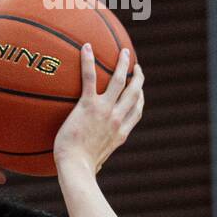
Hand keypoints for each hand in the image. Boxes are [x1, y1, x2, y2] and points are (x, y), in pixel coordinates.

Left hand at [53, 45, 144, 176]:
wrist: (75, 168)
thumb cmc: (81, 169)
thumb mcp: (97, 162)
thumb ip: (98, 155)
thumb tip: (93, 164)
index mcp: (121, 132)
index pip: (137, 111)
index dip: (141, 97)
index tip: (140, 89)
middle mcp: (117, 119)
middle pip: (134, 92)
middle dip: (138, 77)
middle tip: (136, 65)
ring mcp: (104, 111)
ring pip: (120, 80)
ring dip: (123, 63)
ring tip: (123, 52)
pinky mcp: (88, 106)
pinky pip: (90, 78)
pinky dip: (88, 61)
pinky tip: (86, 48)